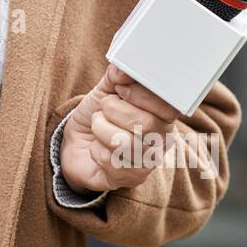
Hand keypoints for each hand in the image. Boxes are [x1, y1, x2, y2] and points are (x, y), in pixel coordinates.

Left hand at [59, 63, 180, 195]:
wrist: (78, 144)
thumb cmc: (99, 115)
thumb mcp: (107, 90)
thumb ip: (117, 76)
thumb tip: (122, 68)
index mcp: (164, 116)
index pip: (168, 106)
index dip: (140, 95)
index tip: (120, 88)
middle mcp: (163, 141)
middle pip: (145, 124)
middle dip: (113, 110)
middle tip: (104, 108)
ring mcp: (149, 162)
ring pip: (123, 142)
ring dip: (101, 129)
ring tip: (98, 126)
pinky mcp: (131, 179)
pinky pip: (111, 161)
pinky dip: (96, 150)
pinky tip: (97, 148)